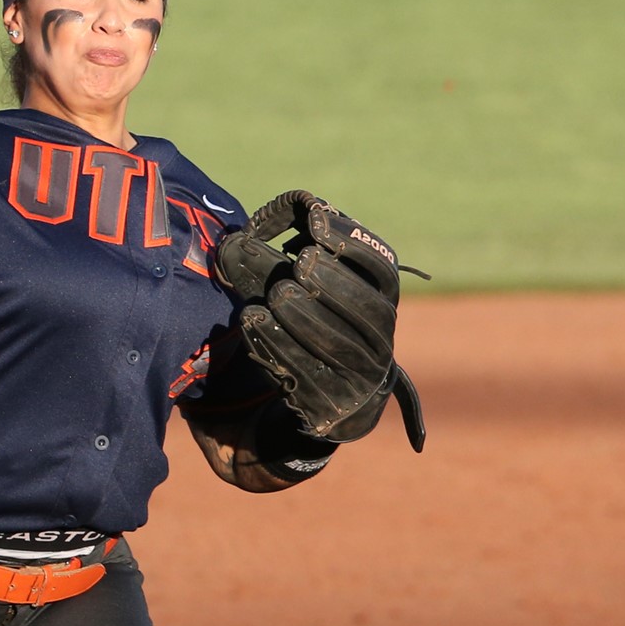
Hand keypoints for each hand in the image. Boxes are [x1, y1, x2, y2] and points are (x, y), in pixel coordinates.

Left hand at [212, 191, 426, 449]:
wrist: (342, 397)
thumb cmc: (324, 323)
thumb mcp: (323, 289)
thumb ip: (296, 259)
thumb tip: (238, 241)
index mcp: (385, 301)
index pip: (382, 267)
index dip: (353, 243)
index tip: (316, 224)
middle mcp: (383, 338)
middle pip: (365, 307)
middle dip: (331, 281)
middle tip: (299, 262)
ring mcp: (361, 374)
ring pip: (337, 343)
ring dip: (303, 314)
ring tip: (276, 294)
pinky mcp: (332, 401)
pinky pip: (305, 371)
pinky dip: (278, 343)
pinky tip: (254, 320)